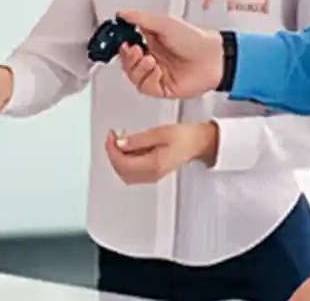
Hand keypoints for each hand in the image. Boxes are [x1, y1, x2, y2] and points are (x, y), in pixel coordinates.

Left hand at [104, 122, 218, 184]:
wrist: (199, 142)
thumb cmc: (185, 136)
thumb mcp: (159, 132)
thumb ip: (138, 139)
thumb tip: (120, 143)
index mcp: (154, 165)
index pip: (123, 164)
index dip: (112, 150)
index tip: (110, 136)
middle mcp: (152, 174)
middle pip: (122, 171)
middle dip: (113, 154)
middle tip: (112, 137)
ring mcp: (152, 176)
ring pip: (126, 174)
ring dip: (118, 158)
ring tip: (118, 142)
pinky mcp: (153, 173)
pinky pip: (133, 173)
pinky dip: (125, 161)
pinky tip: (127, 149)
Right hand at [116, 10, 223, 97]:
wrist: (213, 58)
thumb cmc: (195, 39)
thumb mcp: (165, 23)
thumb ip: (140, 18)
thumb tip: (122, 14)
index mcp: (151, 41)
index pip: (126, 44)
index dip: (120, 44)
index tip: (117, 39)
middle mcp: (152, 57)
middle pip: (126, 62)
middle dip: (126, 56)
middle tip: (133, 49)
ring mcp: (157, 73)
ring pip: (133, 76)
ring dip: (137, 67)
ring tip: (148, 59)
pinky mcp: (162, 88)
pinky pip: (145, 87)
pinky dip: (148, 78)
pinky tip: (156, 69)